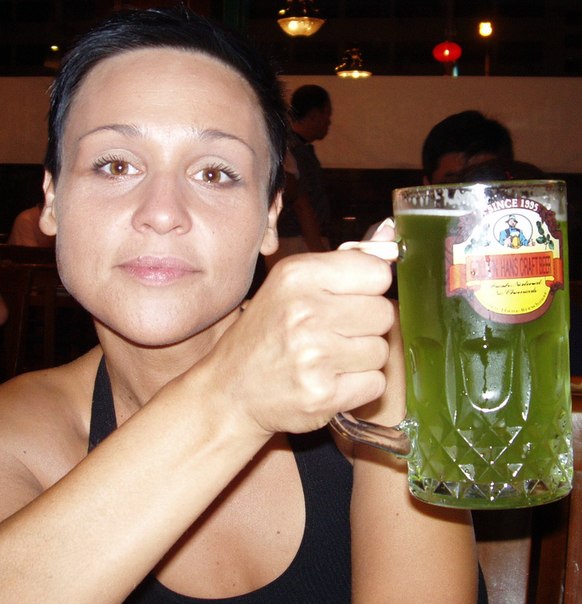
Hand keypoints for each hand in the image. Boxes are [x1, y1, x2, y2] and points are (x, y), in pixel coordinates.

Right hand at [202, 241, 395, 436]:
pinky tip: (331, 380)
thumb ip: (344, 261)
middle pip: (384, 313)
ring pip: (382, 350)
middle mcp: (305, 311)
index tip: (350, 298)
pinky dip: (358, 385)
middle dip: (366, 326)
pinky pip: (375, 383)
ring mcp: (314, 355)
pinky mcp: (323, 394)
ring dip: (362, 357)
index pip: (378, 272)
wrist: (232, 390)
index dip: (369, 288)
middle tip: (335, 333)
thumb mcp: (291, 284)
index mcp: (298, 275)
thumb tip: (391, 233)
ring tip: (329, 358)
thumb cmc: (266, 334)